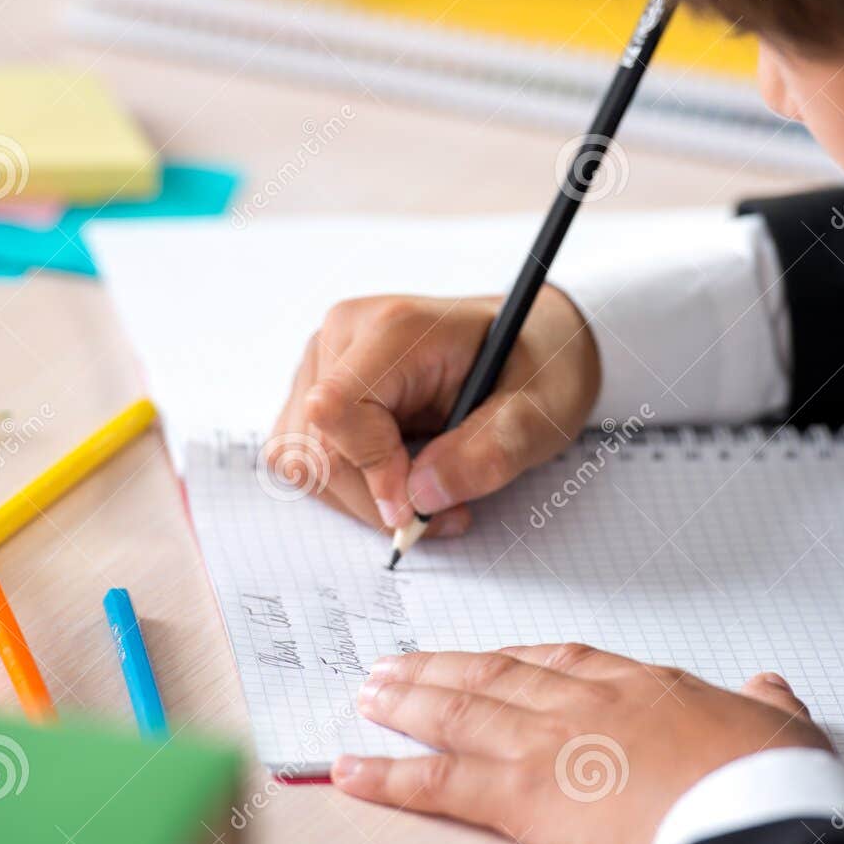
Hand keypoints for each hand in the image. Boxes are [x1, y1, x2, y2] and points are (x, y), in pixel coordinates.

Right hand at [269, 287, 599, 537]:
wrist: (535, 339)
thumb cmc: (539, 365)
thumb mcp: (540, 413)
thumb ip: (489, 453)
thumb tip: (421, 498)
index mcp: (395, 328)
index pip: (336, 409)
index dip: (371, 471)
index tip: (419, 507)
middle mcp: (345, 335)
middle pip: (315, 448)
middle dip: (374, 499)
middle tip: (445, 515)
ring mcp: (326, 360)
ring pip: (304, 460)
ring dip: (362, 498)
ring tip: (431, 497)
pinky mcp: (322, 386)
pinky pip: (308, 457)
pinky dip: (352, 487)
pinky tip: (403, 480)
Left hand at [332, 646, 830, 843]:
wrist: (756, 815)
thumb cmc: (772, 781)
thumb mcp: (783, 730)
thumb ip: (765, 705)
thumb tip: (769, 687)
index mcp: (642, 686)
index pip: (564, 661)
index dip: (516, 659)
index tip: (487, 658)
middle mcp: (583, 704)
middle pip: (495, 676)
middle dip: (441, 671)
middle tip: (398, 667)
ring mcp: (548, 745)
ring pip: (459, 714)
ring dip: (406, 705)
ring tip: (368, 697)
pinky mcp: (525, 798)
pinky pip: (440, 784)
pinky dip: (389, 777)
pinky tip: (351, 772)